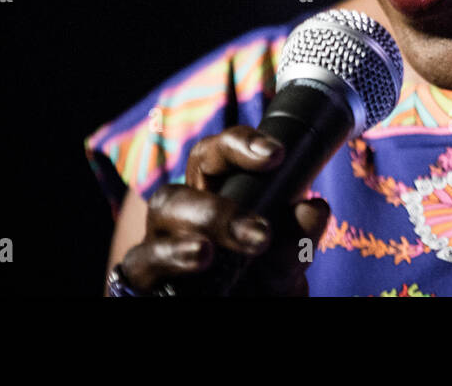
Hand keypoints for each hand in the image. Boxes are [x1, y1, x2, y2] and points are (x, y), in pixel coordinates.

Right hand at [117, 126, 330, 295]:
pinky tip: (193, 267)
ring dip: (182, 240)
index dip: (240, 144)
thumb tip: (312, 208)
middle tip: (259, 235)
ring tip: (206, 254)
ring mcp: (160, 245)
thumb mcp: (285, 261)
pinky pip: (138, 262)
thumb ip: (298, 238)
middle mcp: (182, 215)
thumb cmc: (260, 280)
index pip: (216, 155)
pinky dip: (167, 260)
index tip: (275, 155)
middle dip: (217, 211)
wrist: (245, 308)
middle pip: (177, 193)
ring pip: (156, 219)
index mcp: (216, 194)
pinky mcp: (146, 276)